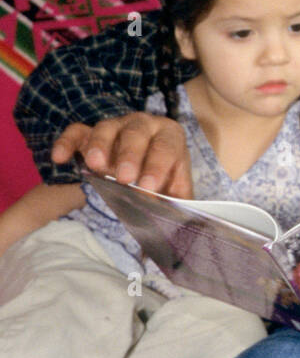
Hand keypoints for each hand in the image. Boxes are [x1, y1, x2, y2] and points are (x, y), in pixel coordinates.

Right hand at [50, 114, 193, 197]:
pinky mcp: (90, 132)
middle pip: (136, 133)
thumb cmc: (162, 179)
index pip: (166, 148)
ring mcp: (115, 126)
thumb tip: (181, 233)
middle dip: (130, 155)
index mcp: (169, 136)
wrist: (142, 165)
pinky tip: (59, 157)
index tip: (148, 188)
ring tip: (95, 167)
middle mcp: (143, 124)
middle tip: (124, 179)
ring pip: (106, 128)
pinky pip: (77, 132)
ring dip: (100, 145)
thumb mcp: (175, 190)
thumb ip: (180, 206)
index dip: (157, 167)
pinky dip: (67, 142)